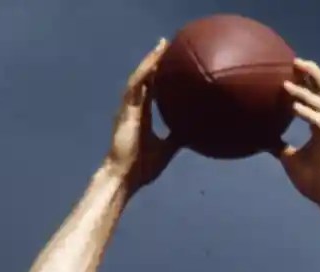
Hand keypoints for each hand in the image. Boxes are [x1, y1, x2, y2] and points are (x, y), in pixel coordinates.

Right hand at [106, 39, 180, 192]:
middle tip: (169, 45)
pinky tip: (155, 60)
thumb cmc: (141, 168)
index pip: (152, 89)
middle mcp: (134, 108)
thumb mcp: (166, 150)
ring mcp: (128, 107)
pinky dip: (145, 71)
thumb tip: (194, 133)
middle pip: (145, 78)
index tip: (172, 63)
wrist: (125, 177)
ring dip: (151, 60)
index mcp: (142, 115)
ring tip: (163, 45)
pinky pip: (136, 85)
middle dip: (156, 61)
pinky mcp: (126, 110)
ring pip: (140, 77)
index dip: (160, 75)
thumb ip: (176, 138)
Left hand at [274, 59, 319, 205]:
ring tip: (287, 83)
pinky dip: (307, 112)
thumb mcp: (290, 159)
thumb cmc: (315, 181)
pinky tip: (292, 107)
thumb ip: (280, 147)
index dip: (309, 80)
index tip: (293, 68)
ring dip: (305, 91)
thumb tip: (263, 141)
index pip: (319, 95)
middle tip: (295, 61)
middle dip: (313, 73)